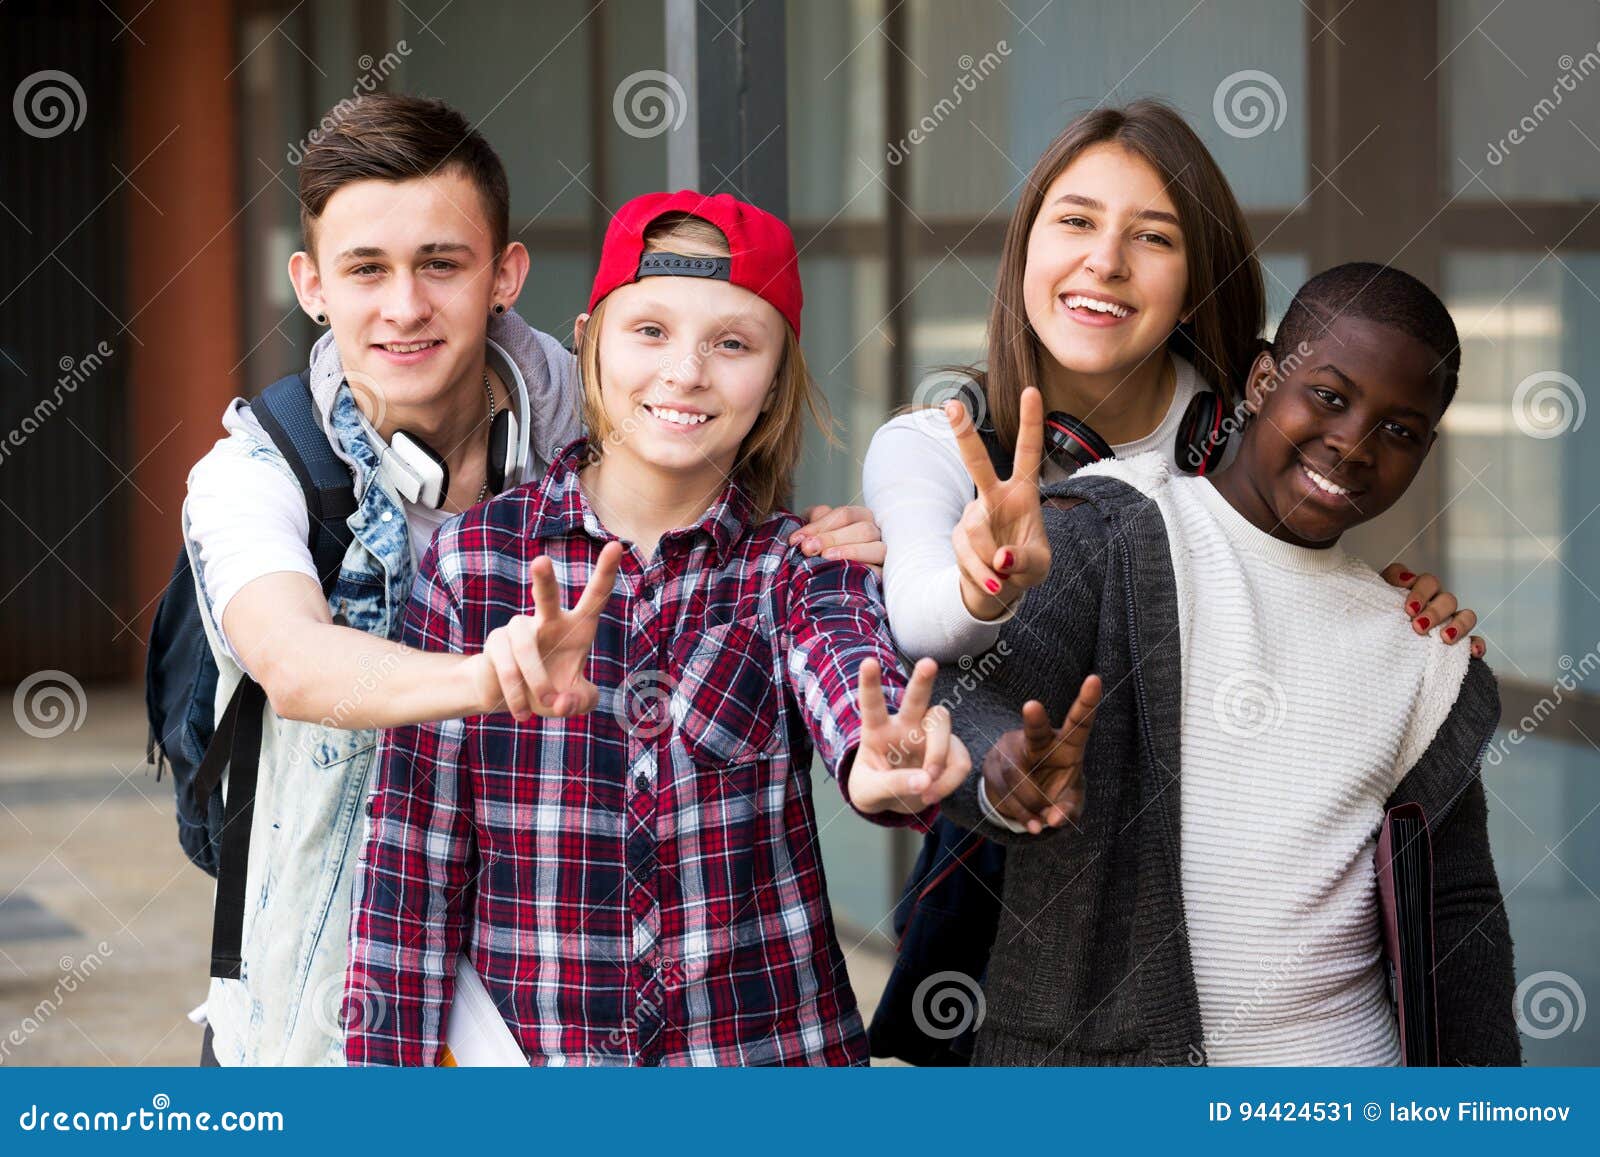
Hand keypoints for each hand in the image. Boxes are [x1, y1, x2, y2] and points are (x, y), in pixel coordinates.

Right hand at [471, 541, 622, 720]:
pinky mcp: (495, 642)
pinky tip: (523, 712)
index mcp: (577, 627)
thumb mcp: (575, 701)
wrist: (510, 699)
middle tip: (541, 561)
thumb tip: (564, 701)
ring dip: (536, 681)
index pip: (595, 596)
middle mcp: (547, 620)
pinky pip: (506, 668)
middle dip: (543, 579)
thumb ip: (582, 702)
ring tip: (546, 705)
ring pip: (524, 649)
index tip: (617, 546)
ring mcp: (518, 628)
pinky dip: (518, 694)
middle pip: (545, 596)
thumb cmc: (550, 692)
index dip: (606, 572)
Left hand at [789, 504, 885, 568]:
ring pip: (877, 548)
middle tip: (807, 548)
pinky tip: (844, 571)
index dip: (819, 525)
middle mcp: (876, 533)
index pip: (844, 515)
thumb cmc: (820, 554)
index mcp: (860, 517)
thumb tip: (801, 537)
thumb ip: (810, 528)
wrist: (828, 588)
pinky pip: (880, 571)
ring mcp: (883, 554)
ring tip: (826, 557)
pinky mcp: (884, 575)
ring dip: (851, 551)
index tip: (796, 539)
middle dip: (832, 537)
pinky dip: (864, 569)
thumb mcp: (814, 536)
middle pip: (863, 529)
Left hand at [847, 657, 971, 814]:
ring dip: (938, 755)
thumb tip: (925, 781)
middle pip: (917, 698)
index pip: (873, 704)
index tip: (868, 662)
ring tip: (926, 786)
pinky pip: (959, 761)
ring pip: (942, 726)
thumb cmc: (875, 788)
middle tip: (927, 664)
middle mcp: (905, 725)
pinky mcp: (950, 751)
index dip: (870, 683)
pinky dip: (949, 782)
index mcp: (877, 730)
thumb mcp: (871, 792)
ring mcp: (929, 736)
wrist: (893, 803)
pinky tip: (932, 793)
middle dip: (922, 680)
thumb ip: (893, 785)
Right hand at [947, 386, 1050, 619]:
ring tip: (1003, 578)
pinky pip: (969, 555)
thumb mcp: (1037, 568)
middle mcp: (994, 497)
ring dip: (991, 562)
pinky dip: (983, 574)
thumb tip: (1000, 557)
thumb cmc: (1023, 568)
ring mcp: (973, 516)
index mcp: (1022, 493)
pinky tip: (992, 583)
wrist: (996, 590)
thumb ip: (1023, 560)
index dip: (1030, 422)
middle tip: (951, 406)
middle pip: (977, 463)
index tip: (1031, 390)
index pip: (1027, 453)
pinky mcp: (957, 537)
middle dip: (963, 434)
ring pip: (976, 532)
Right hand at [982, 675, 1101, 834]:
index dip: (1087, 701)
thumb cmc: (1056, 789)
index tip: (1095, 679)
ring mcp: (1012, 750)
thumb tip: (1053, 819)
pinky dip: (1021, 812)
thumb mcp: (1071, 801)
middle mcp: (1039, 741)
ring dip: (1032, 804)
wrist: (1024, 795)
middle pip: (1036, 731)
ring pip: (1018, 776)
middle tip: (1032, 706)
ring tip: (1042, 821)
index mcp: (1067, 744)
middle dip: (1035, 719)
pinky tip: (1032, 823)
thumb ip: (1069, 809)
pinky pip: (1004, 790)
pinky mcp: (993, 765)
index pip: (1079, 722)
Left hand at [1380, 563, 1484, 657]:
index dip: (1419, 591)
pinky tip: (1473, 651)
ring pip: (1466, 615)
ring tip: (1445, 638)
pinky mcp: (1461, 641)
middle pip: (1446, 599)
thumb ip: (1387, 584)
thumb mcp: (1376, 601)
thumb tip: (1404, 578)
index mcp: (1420, 591)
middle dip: (1434, 612)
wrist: (1376, 646)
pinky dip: (1476, 644)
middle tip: (1418, 627)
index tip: (1408, 608)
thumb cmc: (1377, 618)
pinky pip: (1476, 640)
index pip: (1426, 582)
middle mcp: (1438, 603)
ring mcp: (1451, 621)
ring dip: (1458, 625)